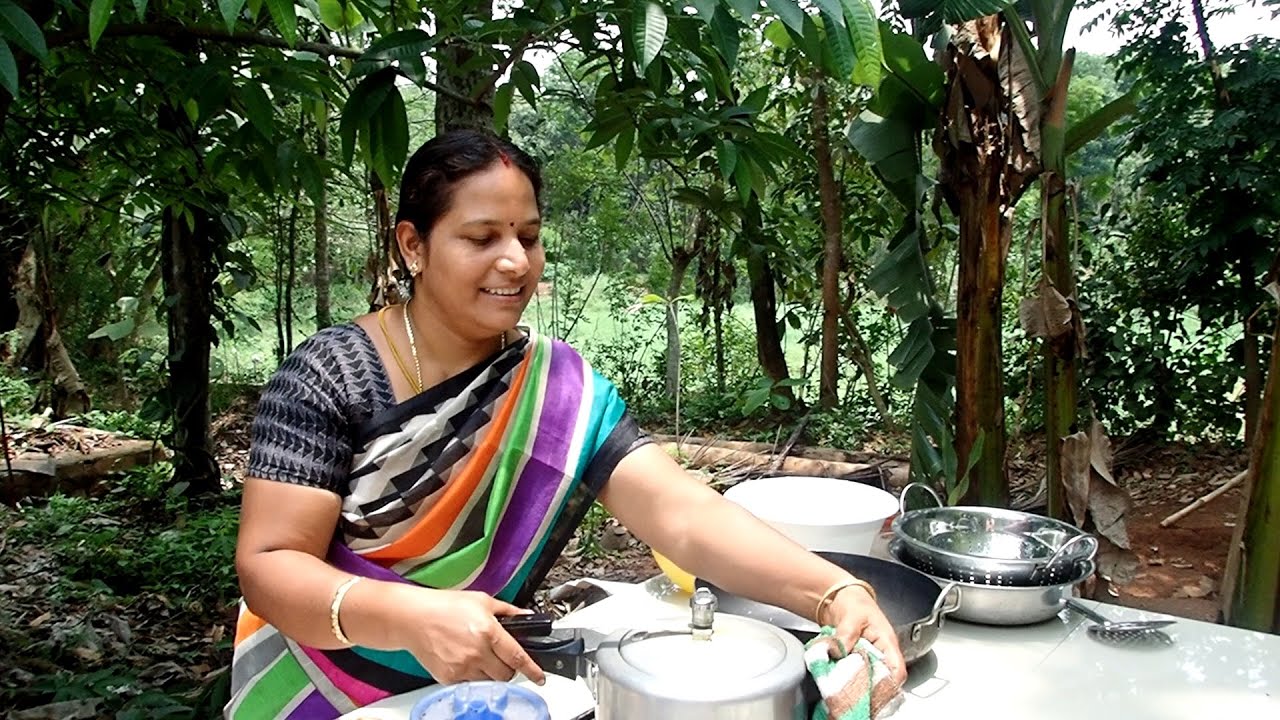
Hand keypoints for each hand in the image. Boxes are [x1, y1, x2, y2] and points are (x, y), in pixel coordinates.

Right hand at [396, 588, 545, 685]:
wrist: (412, 618)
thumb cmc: (443, 606)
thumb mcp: (481, 600)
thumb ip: (508, 611)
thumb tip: (527, 617)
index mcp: (488, 631)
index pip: (517, 657)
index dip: (532, 670)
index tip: (540, 677)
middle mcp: (477, 652)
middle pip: (506, 674)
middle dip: (508, 668)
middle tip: (500, 656)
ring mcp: (462, 668)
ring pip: (489, 681)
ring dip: (490, 672)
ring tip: (478, 654)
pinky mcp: (449, 678)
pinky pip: (471, 684)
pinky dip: (473, 675)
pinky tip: (464, 659)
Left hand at [821, 584, 907, 685]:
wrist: (840, 597)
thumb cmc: (853, 601)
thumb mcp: (851, 616)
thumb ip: (846, 634)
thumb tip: (839, 652)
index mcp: (887, 642)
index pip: (897, 670)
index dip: (889, 685)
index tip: (875, 694)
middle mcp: (881, 654)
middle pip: (882, 681)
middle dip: (870, 690)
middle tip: (854, 695)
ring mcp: (869, 658)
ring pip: (868, 680)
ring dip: (856, 685)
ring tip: (844, 690)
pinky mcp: (856, 661)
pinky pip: (854, 674)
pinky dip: (846, 679)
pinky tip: (837, 682)